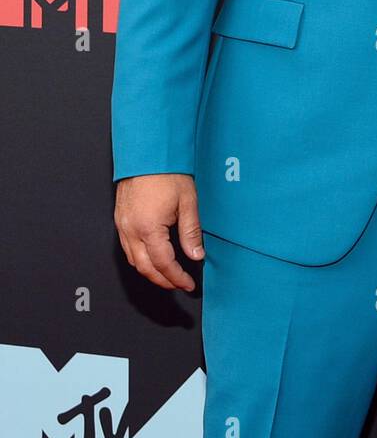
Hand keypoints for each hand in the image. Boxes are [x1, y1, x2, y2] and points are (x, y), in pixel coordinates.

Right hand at [114, 173, 202, 290]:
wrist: (147, 153)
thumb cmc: (167, 172)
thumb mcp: (188, 202)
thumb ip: (191, 232)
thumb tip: (196, 255)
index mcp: (149, 228)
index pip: (163, 264)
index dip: (177, 278)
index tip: (188, 283)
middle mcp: (131, 230)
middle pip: (145, 268)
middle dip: (163, 281)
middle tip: (179, 284)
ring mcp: (122, 225)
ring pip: (133, 260)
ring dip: (150, 272)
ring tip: (168, 275)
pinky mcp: (120, 219)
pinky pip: (127, 248)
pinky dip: (140, 259)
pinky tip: (152, 258)